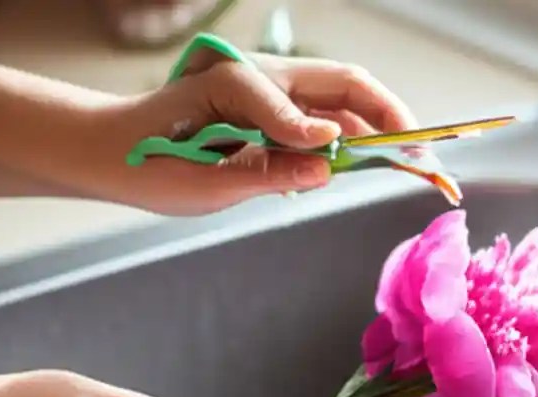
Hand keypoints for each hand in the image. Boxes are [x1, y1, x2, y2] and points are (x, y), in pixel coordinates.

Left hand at [95, 50, 417, 214]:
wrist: (112, 154)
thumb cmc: (149, 162)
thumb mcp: (206, 179)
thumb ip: (270, 171)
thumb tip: (329, 166)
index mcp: (241, 82)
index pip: (311, 94)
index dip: (348, 127)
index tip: (371, 156)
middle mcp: (264, 78)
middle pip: (347, 86)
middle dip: (391, 119)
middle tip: (425, 156)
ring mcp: (273, 94)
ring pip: (341, 106)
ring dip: (377, 135)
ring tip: (412, 166)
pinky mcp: (276, 116)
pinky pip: (325, 124)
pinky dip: (351, 147)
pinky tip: (368, 168)